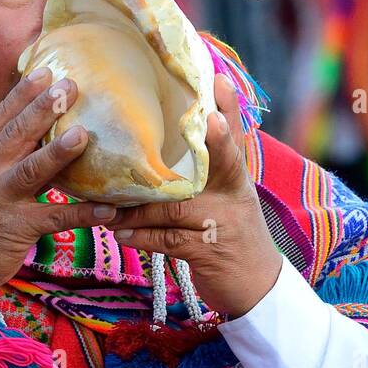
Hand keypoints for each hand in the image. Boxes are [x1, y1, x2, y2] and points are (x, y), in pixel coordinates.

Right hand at [0, 68, 116, 309]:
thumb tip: (33, 128)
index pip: (0, 118)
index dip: (23, 93)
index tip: (45, 70)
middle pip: (17, 135)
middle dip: (44, 108)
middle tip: (70, 85)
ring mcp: (0, 200)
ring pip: (32, 171)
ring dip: (59, 152)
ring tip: (84, 135)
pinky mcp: (16, 228)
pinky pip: (55, 217)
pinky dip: (84, 213)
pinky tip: (108, 208)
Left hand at [103, 74, 282, 318]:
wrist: (257, 287)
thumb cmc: (232, 233)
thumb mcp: (229, 195)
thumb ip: (213, 162)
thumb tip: (195, 118)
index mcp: (236, 177)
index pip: (235, 137)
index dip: (229, 109)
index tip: (220, 80)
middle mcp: (235, 195)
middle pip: (226, 161)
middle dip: (215, 140)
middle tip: (204, 119)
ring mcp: (224, 223)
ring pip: (179, 205)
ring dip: (140, 203)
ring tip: (109, 197)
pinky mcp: (209, 252)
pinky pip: (168, 241)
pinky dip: (141, 236)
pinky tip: (119, 231)